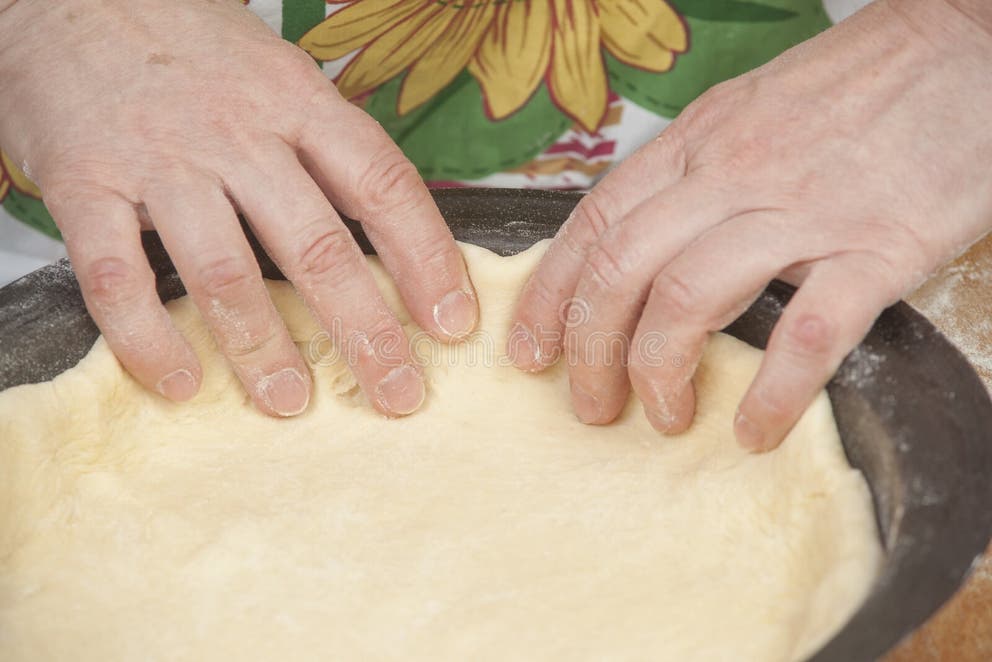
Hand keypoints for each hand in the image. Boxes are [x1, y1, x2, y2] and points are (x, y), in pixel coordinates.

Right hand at [0, 0, 477, 416]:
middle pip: (317, 245)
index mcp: (297, 102)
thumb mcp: (280, 75)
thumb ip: (328, 148)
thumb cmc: (193, 48)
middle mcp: (236, 133)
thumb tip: (395, 234)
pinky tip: (180, 381)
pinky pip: (116, 276)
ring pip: (224, 270)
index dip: (427, 259)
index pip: (382, 185)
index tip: (453, 323)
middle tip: (399, 394)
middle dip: (366, 330)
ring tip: (293, 403)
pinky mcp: (84, 184)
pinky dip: (146, 339)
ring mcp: (160, 160)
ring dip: (264, 348)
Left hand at [509, 0, 991, 449]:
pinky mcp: (877, 247)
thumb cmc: (859, 85)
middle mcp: (732, 174)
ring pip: (688, 298)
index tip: (529, 351)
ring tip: (663, 419)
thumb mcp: (750, 113)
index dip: (549, 295)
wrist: (969, 43)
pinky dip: (772, 393)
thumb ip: (696, 173)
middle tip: (590, 406)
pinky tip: (754, 430)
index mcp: (698, 142)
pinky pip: (805, 333)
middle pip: (620, 270)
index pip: (594, 224)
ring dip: (658, 372)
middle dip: (588, 350)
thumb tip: (644, 242)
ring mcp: (803, 211)